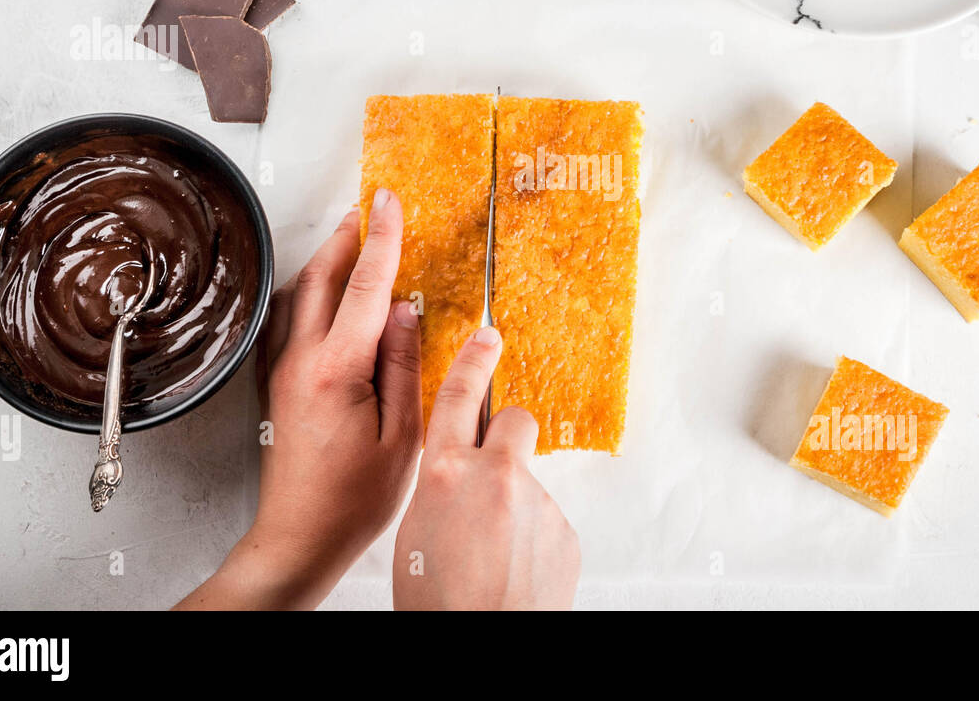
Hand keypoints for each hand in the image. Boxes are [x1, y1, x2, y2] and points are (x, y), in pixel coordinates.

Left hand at [177, 189, 422, 609]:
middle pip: (323, 279)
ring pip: (303, 295)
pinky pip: (295, 320)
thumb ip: (402, 366)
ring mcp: (285, 371)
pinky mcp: (281, 384)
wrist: (299, 537)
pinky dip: (315, 291)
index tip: (389, 201)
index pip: (365, 287)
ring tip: (354, 238)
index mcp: (336, 370)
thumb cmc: (353, 500)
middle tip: (370, 206)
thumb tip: (404, 311)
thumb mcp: (401, 436)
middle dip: (347, 235)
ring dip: (330, 260)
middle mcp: (301, 362)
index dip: (381, 238)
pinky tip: (329, 291)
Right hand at [392, 328, 580, 609]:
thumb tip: (454, 476)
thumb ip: (438, 488)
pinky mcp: (564, 529)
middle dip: (507, 436)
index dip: (473, 360)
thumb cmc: (438, 602)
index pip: (458, 396)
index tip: (487, 336)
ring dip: (515, 506)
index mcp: (444, 474)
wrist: (484, 643)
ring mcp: (535, 502)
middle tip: (494, 472)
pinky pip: (546, 519)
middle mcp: (495, 477)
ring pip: (529, 482)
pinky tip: (515, 569)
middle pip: (514, 421)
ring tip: (494, 554)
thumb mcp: (414, 532)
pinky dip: (533, 538)